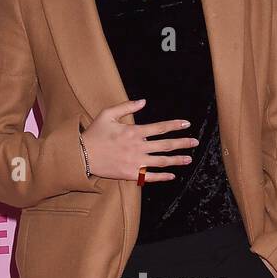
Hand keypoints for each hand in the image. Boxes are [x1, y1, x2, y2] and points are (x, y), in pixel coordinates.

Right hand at [81, 99, 198, 181]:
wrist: (81, 156)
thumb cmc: (94, 134)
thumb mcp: (107, 114)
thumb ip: (126, 107)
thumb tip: (143, 101)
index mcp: (134, 131)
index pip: (160, 128)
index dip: (175, 126)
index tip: (187, 124)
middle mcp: (137, 147)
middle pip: (166, 145)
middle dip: (182, 143)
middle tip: (195, 142)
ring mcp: (135, 161)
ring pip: (161, 161)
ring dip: (177, 160)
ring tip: (189, 159)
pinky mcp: (131, 174)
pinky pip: (150, 176)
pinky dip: (162, 176)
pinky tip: (172, 175)